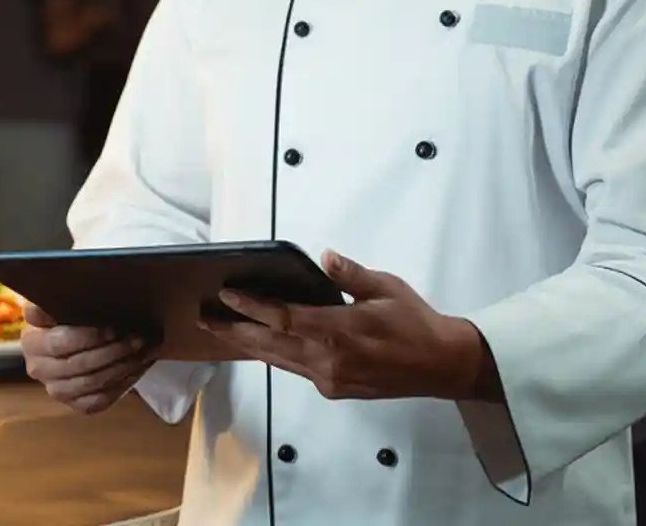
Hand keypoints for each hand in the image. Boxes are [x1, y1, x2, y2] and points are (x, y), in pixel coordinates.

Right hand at [22, 305, 158, 413]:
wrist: (72, 342)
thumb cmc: (67, 318)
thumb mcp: (58, 305)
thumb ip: (51, 306)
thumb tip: (40, 309)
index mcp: (33, 342)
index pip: (60, 342)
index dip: (89, 337)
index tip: (114, 329)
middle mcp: (39, 370)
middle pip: (80, 364)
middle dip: (113, 351)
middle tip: (138, 339)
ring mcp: (57, 390)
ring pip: (92, 383)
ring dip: (121, 367)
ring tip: (142, 352)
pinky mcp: (74, 404)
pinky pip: (99, 401)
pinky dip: (121, 385)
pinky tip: (136, 369)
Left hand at [200, 250, 502, 401]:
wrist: (441, 366)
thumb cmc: (416, 322)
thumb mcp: (386, 288)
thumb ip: (350, 275)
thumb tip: (325, 257)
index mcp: (339, 331)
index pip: (282, 318)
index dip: (251, 307)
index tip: (226, 295)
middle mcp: (328, 359)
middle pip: (268, 344)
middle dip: (233, 330)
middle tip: (204, 317)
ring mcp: (329, 378)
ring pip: (278, 360)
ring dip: (248, 344)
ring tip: (221, 330)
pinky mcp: (334, 389)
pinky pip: (295, 369)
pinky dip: (274, 355)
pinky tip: (261, 344)